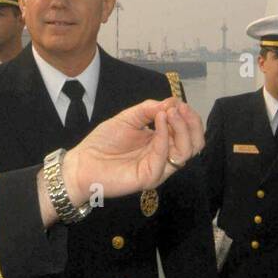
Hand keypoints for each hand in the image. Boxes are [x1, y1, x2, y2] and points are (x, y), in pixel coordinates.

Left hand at [63, 98, 202, 203]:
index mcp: (161, 143)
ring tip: (170, 112)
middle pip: (195, 144)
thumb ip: (150, 109)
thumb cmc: (103, 141)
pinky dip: (165, 135)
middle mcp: (164, 156)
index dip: (189, 117)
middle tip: (180, 108)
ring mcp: (159, 168)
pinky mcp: (150, 177)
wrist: (82, 162)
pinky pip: (165, 156)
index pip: (188, 133)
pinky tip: (159, 120)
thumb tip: (173, 101)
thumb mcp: (129, 117)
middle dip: (191, 123)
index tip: (179, 103)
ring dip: (182, 128)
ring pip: (186, 151)